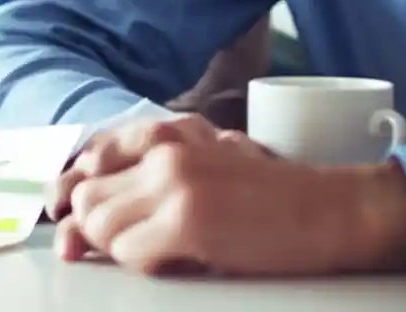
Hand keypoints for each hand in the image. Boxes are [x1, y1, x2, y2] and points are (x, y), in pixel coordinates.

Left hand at [53, 122, 405, 275]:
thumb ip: (155, 181)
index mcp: (168, 138)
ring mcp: (173, 184)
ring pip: (100, 226)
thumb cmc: (274, 199)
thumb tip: (91, 215)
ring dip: (123, 250)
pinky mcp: (187, 219)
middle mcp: (164, 153)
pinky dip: (147, 267)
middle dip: (97, 232)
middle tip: (134, 248)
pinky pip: (129, 253)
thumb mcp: (209, 169)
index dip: (75, 196)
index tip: (71, 220)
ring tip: (165, 254)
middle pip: (87, 198)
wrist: (333, 210)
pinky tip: (184, 262)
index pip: (90, 161)